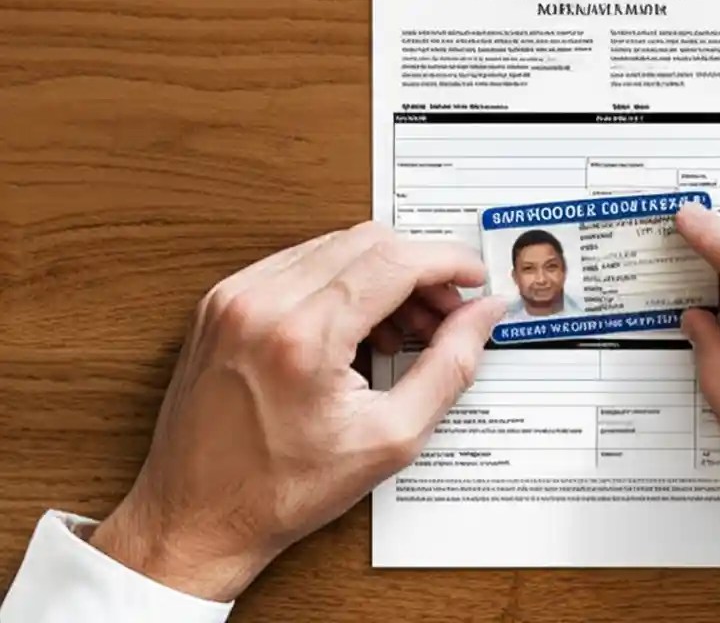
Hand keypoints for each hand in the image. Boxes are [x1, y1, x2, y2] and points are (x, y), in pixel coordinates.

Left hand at [89, 222, 504, 600]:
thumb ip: (450, 367)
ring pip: (334, 246)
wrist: (196, 516)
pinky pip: (297, 263)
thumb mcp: (391, 438)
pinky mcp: (219, 303)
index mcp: (303, 337)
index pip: (395, 261)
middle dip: (420, 268)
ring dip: (381, 274)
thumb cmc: (283, 490)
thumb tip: (483, 314)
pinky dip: (340, 281)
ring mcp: (232, 298)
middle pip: (368, 242)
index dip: (448, 261)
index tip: (475, 279)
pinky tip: (356, 328)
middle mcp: (261, 304)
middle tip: (446, 313)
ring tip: (402, 328)